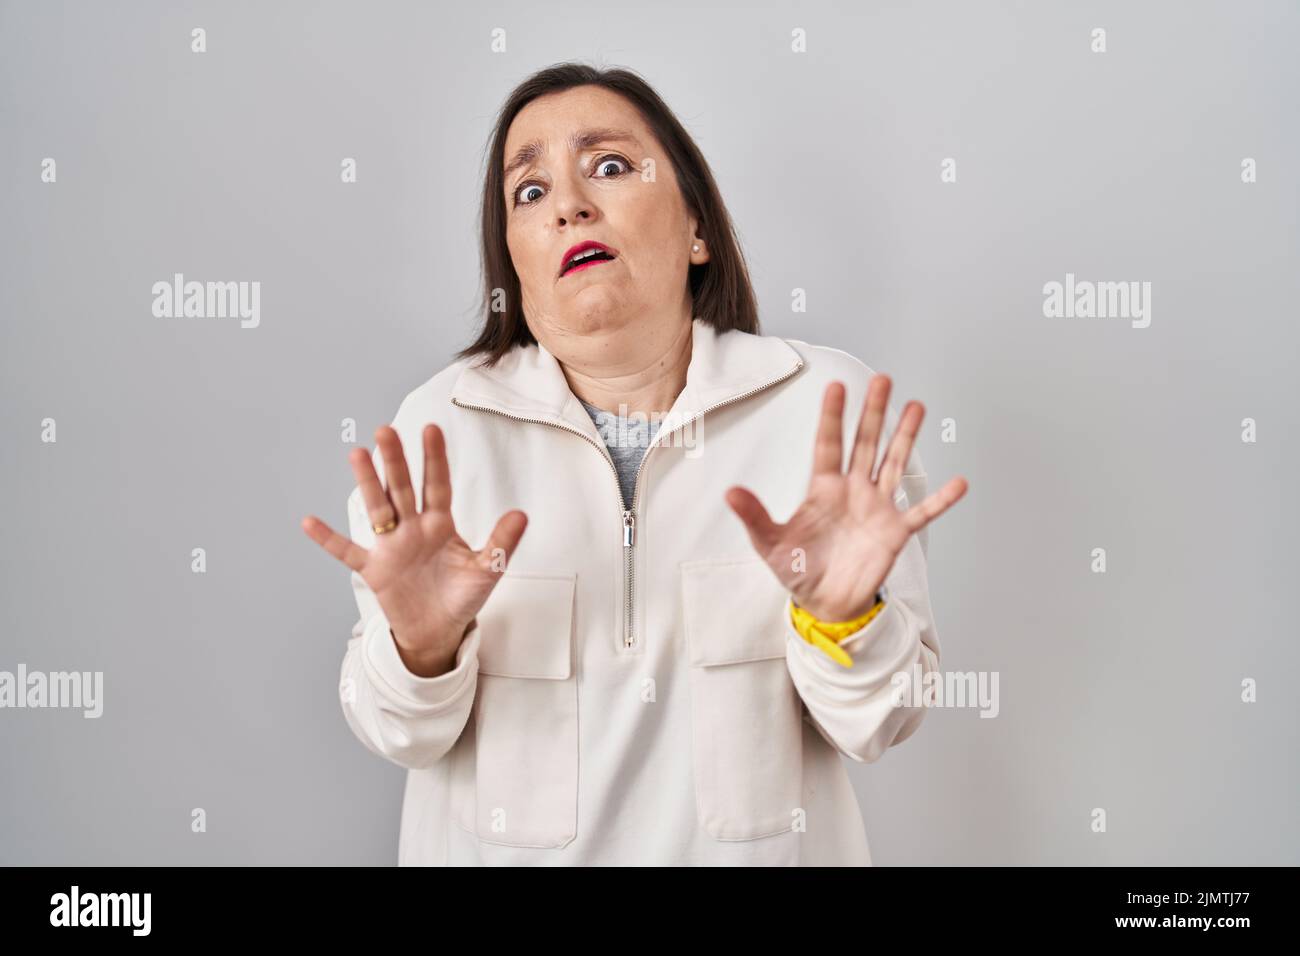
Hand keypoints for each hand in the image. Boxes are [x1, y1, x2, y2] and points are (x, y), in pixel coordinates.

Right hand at [302, 424, 527, 676]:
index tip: (431, 429)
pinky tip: (310, 522)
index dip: (435, 459)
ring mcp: (391, 546)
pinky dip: (329, 540)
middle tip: (386, 431)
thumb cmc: (462, 596)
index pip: (438, 485)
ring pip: (378, 509)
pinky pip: (348, 552)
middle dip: (396, 461)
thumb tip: (521, 514)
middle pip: (403, 489)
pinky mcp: (374, 570)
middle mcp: (413, 528)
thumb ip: (502, 543)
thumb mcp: (487, 570)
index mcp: (441, 524)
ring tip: (357, 454)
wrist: (439, 630)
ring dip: (368, 484)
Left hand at [725, 375, 967, 622]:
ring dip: (905, 436)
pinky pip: (922, 513)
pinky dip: (940, 500)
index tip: (836, 386)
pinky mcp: (895, 532)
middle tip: (883, 380)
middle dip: (873, 412)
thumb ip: (754, 516)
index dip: (833, 417)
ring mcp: (877, 508)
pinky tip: (959, 482)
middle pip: (865, 443)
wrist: (825, 603)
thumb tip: (729, 492)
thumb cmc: (798, 569)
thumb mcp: (770, 544)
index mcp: (823, 488)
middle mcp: (853, 490)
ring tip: (917, 406)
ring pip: (894, 464)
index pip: (828, 444)